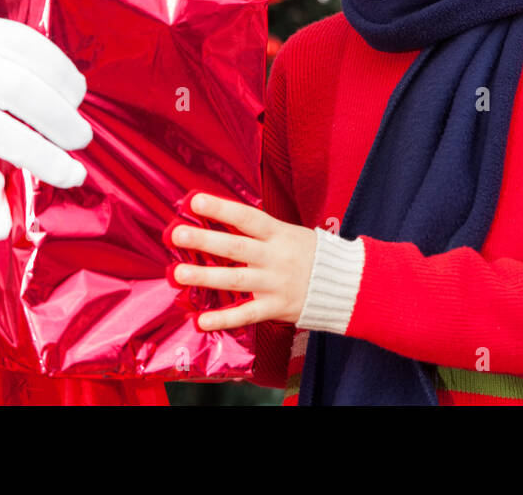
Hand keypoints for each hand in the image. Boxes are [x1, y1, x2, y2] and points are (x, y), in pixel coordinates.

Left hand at [169, 193, 316, 328]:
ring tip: (179, 273)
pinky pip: (246, 314)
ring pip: (236, 280)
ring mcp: (274, 283)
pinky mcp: (275, 307)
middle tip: (177, 234)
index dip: (221, 208)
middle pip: (236, 247)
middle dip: (205, 240)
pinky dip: (223, 319)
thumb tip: (221, 218)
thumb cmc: (310, 254)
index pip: (246, 217)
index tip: (195, 201)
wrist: (345, 283)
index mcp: (278, 234)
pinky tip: (201, 321)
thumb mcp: (289, 233)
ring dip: (205, 276)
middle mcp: (274, 257)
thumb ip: (259, 231)